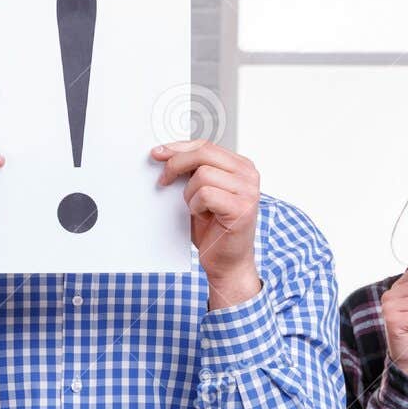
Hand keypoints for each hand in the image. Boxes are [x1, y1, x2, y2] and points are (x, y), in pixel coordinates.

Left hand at [152, 139, 261, 307]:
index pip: (206, 145)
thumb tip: (166, 154)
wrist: (227, 263)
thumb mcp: (200, 193)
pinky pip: (206, 194)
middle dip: (177, 164)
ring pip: (202, 174)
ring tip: (196, 208)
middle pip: (203, 153)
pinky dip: (195, 205)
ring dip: (189, 193)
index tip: (158, 153)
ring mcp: (248, 191)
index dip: (179, 148)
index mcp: (241, 167)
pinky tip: (202, 215)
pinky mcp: (242, 208)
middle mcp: (248, 175)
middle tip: (163, 180)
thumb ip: (193, 172)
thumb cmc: (214, 230)